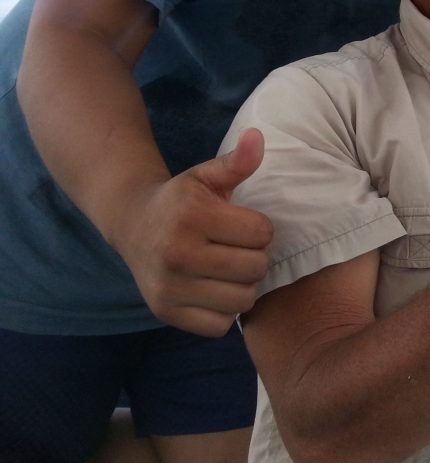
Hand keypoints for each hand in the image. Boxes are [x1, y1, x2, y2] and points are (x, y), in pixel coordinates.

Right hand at [112, 129, 272, 335]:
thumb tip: (257, 138)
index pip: (262, 234)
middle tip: (237, 248)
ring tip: (229, 269)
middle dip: (255, 257)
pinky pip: (220, 325)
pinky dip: (224, 311)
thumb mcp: (207, 175)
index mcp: (193, 216)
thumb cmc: (181, 200)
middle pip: (256, 269)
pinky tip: (214, 290)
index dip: (259, 229)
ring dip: (243, 285)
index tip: (241, 224)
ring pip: (243, 299)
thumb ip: (237, 161)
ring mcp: (169, 287)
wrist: (133, 224)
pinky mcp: (165, 312)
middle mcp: (178, 254)